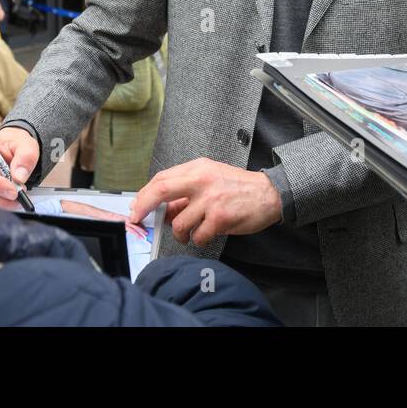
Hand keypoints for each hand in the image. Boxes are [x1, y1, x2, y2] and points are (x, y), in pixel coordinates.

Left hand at [129, 158, 282, 248]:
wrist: (270, 193)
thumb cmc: (239, 187)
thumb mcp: (211, 178)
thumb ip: (187, 190)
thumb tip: (163, 210)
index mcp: (198, 168)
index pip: (162, 179)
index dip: (144, 195)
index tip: (136, 207)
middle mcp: (202, 180)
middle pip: (161, 190)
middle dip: (143, 207)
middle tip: (138, 219)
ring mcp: (211, 199)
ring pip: (179, 223)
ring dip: (181, 234)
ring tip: (191, 233)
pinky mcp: (220, 217)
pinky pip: (197, 236)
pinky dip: (198, 239)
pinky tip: (207, 234)